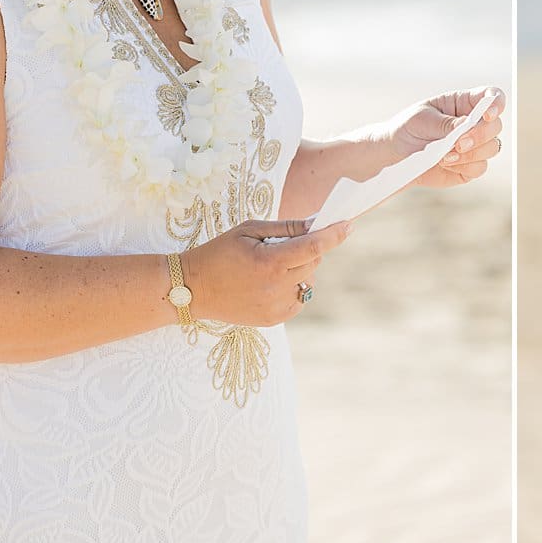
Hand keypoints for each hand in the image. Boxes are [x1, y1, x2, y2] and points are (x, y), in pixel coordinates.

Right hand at [180, 218, 351, 326]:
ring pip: (308, 281)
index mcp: (269, 262)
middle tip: (286, 243)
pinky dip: (293, 286)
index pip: (313, 247)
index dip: (334, 235)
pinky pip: (299, 298)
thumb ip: (286, 228)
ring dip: (300, 268)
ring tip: (271, 265)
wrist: (192, 288)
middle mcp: (276, 288)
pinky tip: (270, 282)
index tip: (348, 224)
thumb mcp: (249, 230)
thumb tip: (317, 223)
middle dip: (309, 248)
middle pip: (313, 262)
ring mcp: (276, 307)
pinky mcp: (274, 319)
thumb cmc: (220, 252)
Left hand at [388, 85, 505, 188]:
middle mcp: (474, 123)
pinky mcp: (470, 165)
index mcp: (465, 103)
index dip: (497, 103)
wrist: (396, 154)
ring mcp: (475, 145)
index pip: (492, 97)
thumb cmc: (409, 128)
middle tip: (458, 143)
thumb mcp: (422, 118)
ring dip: (471, 154)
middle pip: (496, 126)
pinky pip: (480, 167)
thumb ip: (446, 123)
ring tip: (445, 155)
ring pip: (492, 148)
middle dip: (480, 135)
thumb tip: (468, 125)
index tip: (488, 115)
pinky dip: (465, 166)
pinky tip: (446, 163)